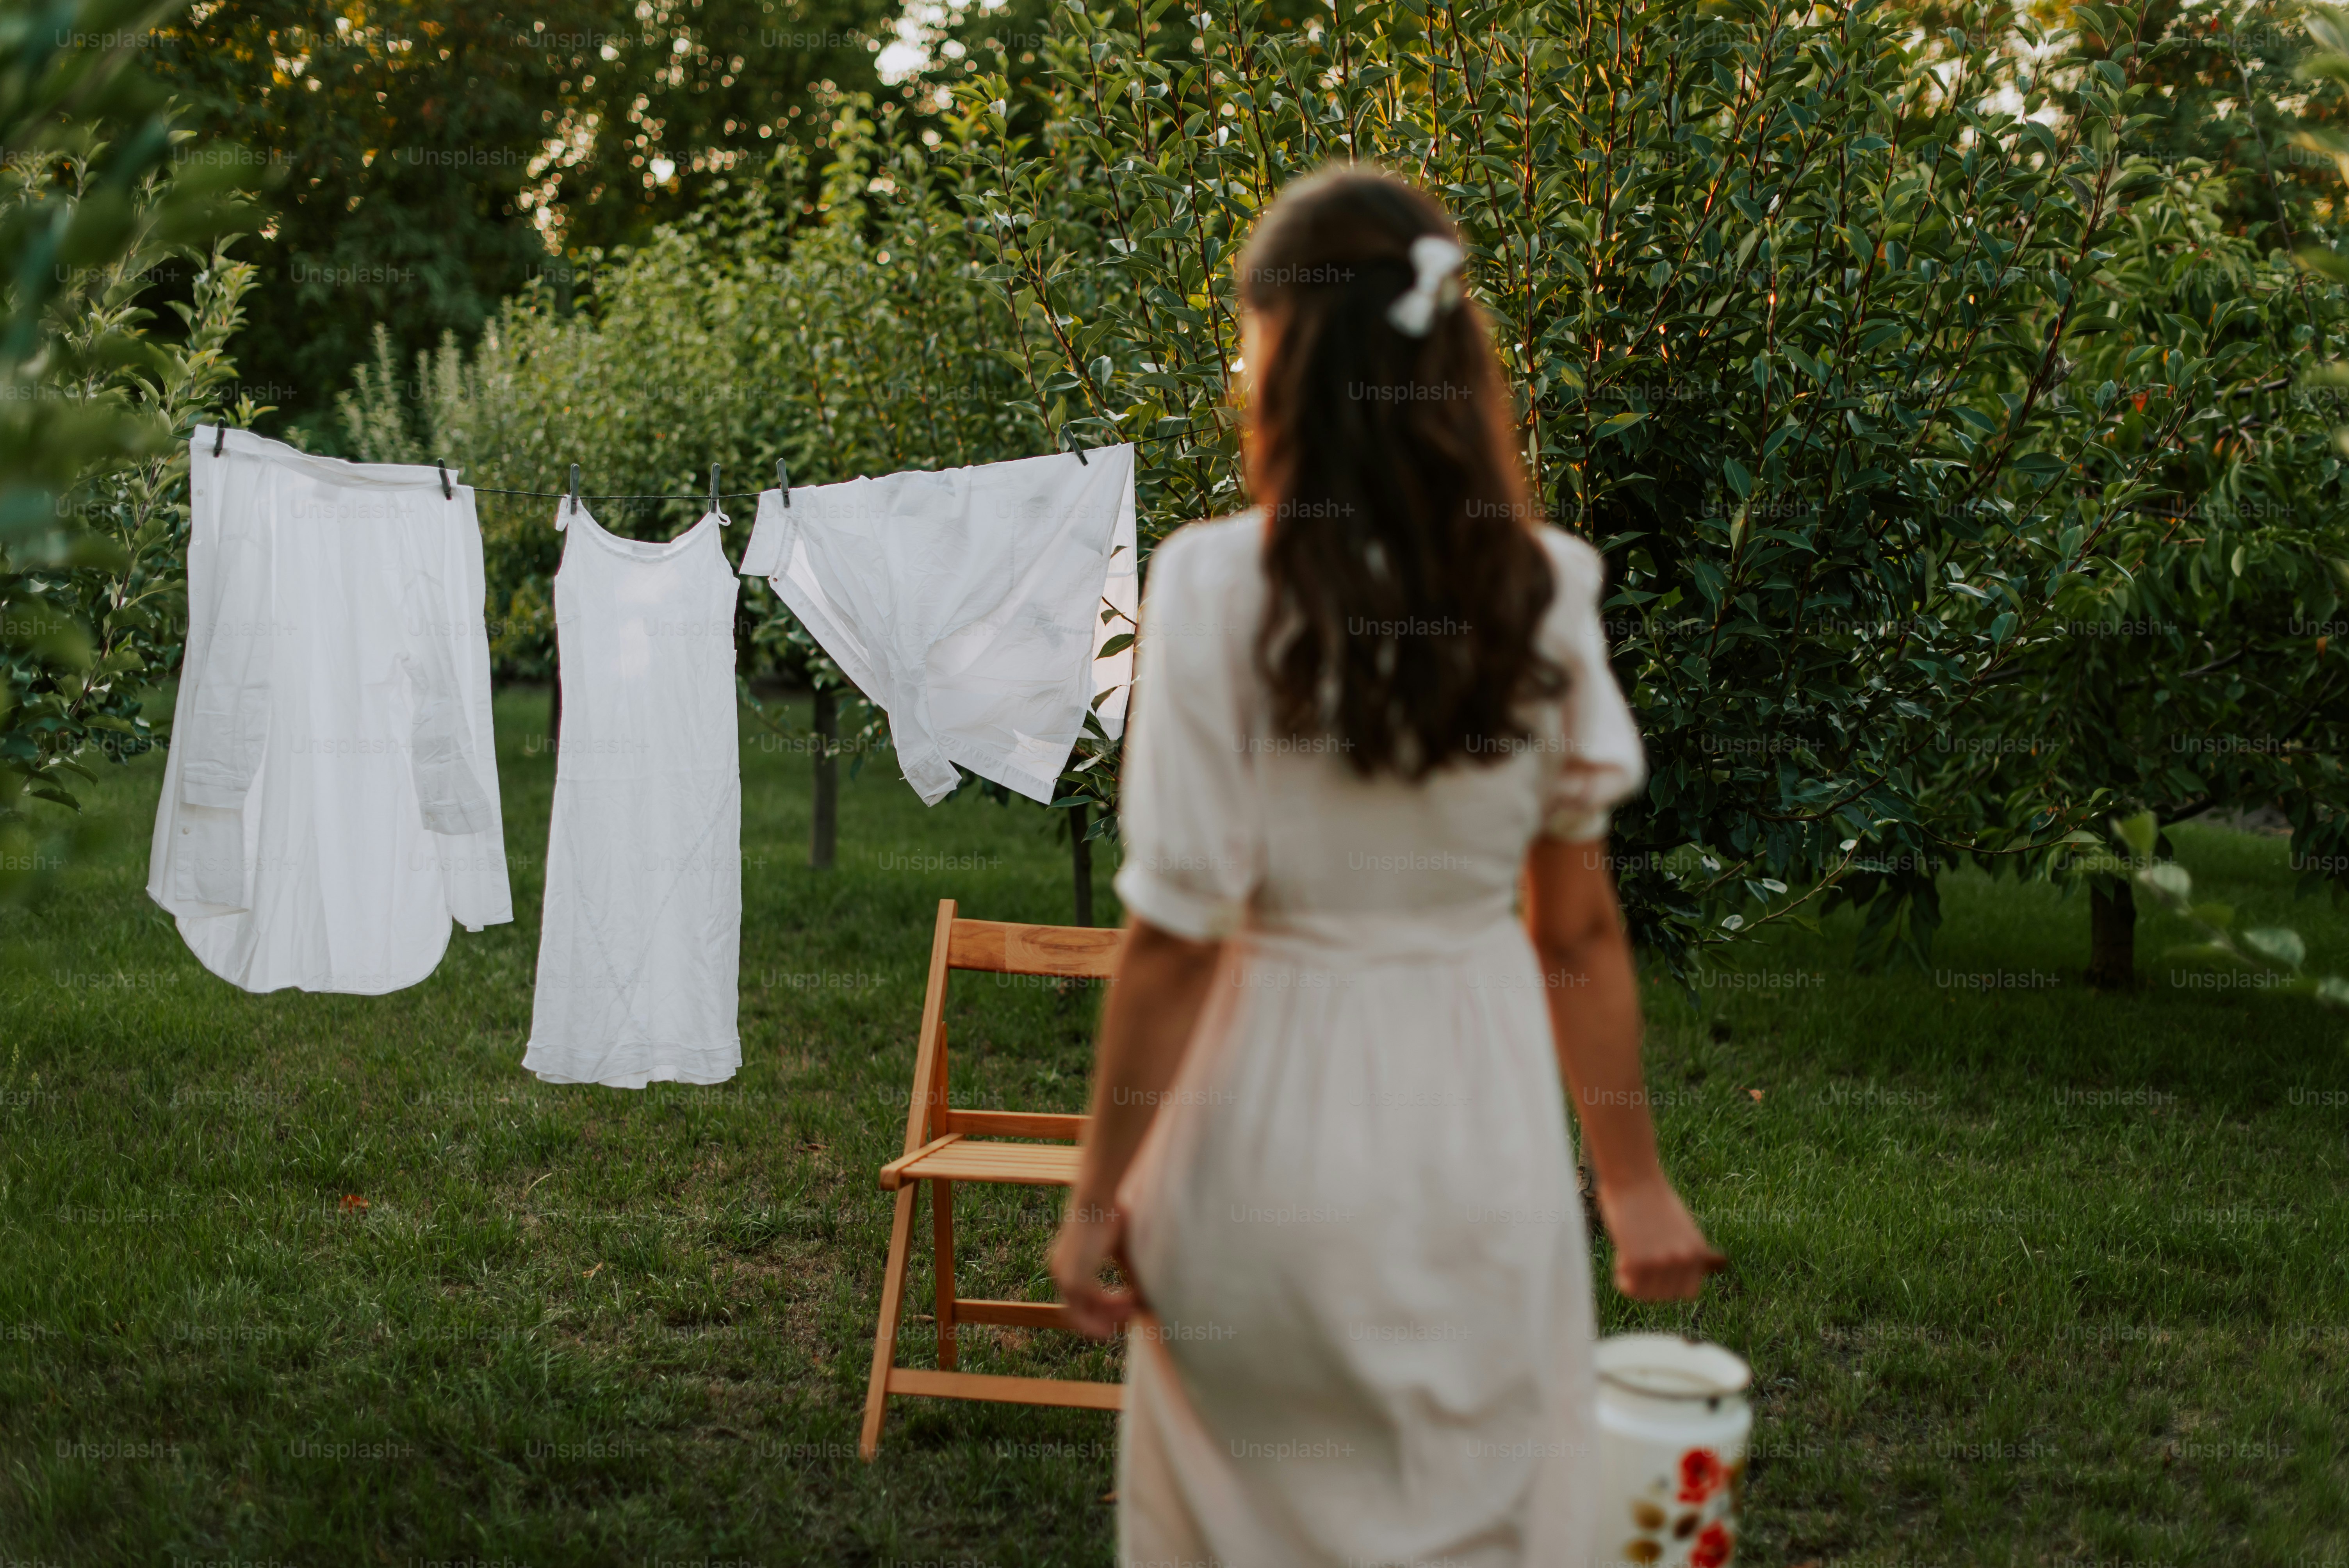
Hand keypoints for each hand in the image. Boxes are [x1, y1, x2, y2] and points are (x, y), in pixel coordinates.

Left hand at [1050, 1196, 1139, 1339]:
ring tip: (1133, 1311)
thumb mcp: (1121, 1249)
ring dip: (1109, 1317)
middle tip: (1130, 1316)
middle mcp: (1060, 1273)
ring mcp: (1064, 1278)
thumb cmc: (1113, 1216)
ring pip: (1083, 1315)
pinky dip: (1110, 1310)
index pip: (1079, 1299)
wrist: (1098, 1200)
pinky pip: (1090, 1307)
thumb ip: (1127, 1272)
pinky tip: (1130, 1303)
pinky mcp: (1073, 1280)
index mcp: (1067, 1264)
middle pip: (1078, 1313)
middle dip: (1106, 1319)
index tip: (1127, 1306)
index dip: (1104, 1309)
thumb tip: (1144, 1294)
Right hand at [1596, 1174, 1724, 1300]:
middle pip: (1665, 1297)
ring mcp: (1660, 1262)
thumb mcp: (1682, 1228)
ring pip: (1646, 1295)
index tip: (1657, 1277)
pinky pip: (1629, 1287)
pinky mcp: (1637, 1260)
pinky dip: (1622, 1278)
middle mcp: (1683, 1260)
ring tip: (1627, 1262)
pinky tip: (1620, 1259)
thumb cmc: (1654, 1199)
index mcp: (1697, 1252)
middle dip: (1650, 1287)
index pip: (1688, 1293)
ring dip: (1635, 1283)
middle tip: (1638, 1269)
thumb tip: (1697, 1272)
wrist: (1634, 1179)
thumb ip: (1684, 1253)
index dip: (1670, 1287)